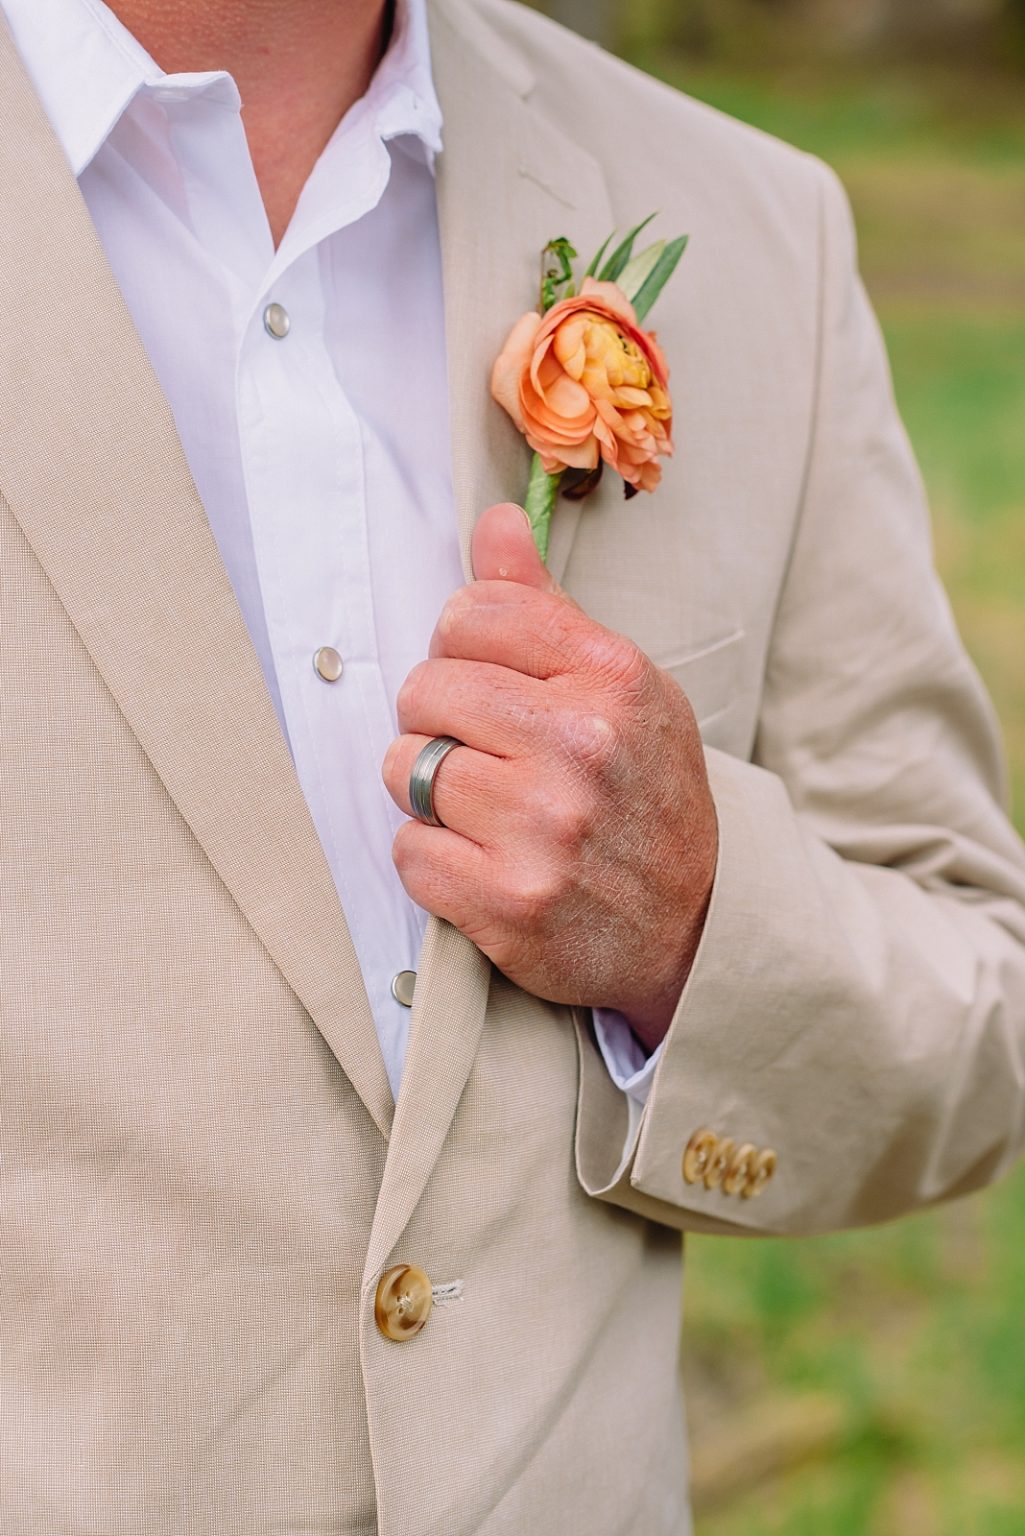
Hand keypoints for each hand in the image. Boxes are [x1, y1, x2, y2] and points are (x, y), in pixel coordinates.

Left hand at [382, 502, 717, 1050]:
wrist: (692, 926)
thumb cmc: (646, 796)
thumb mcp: (623, 690)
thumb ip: (547, 610)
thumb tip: (495, 522)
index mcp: (612, 677)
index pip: (471, 613)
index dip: (461, 648)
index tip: (487, 684)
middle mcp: (580, 745)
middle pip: (425, 689)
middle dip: (438, 721)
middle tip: (486, 756)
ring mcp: (542, 827)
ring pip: (404, 768)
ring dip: (427, 792)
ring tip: (484, 811)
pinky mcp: (507, 901)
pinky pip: (408, 851)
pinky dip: (432, 860)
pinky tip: (480, 862)